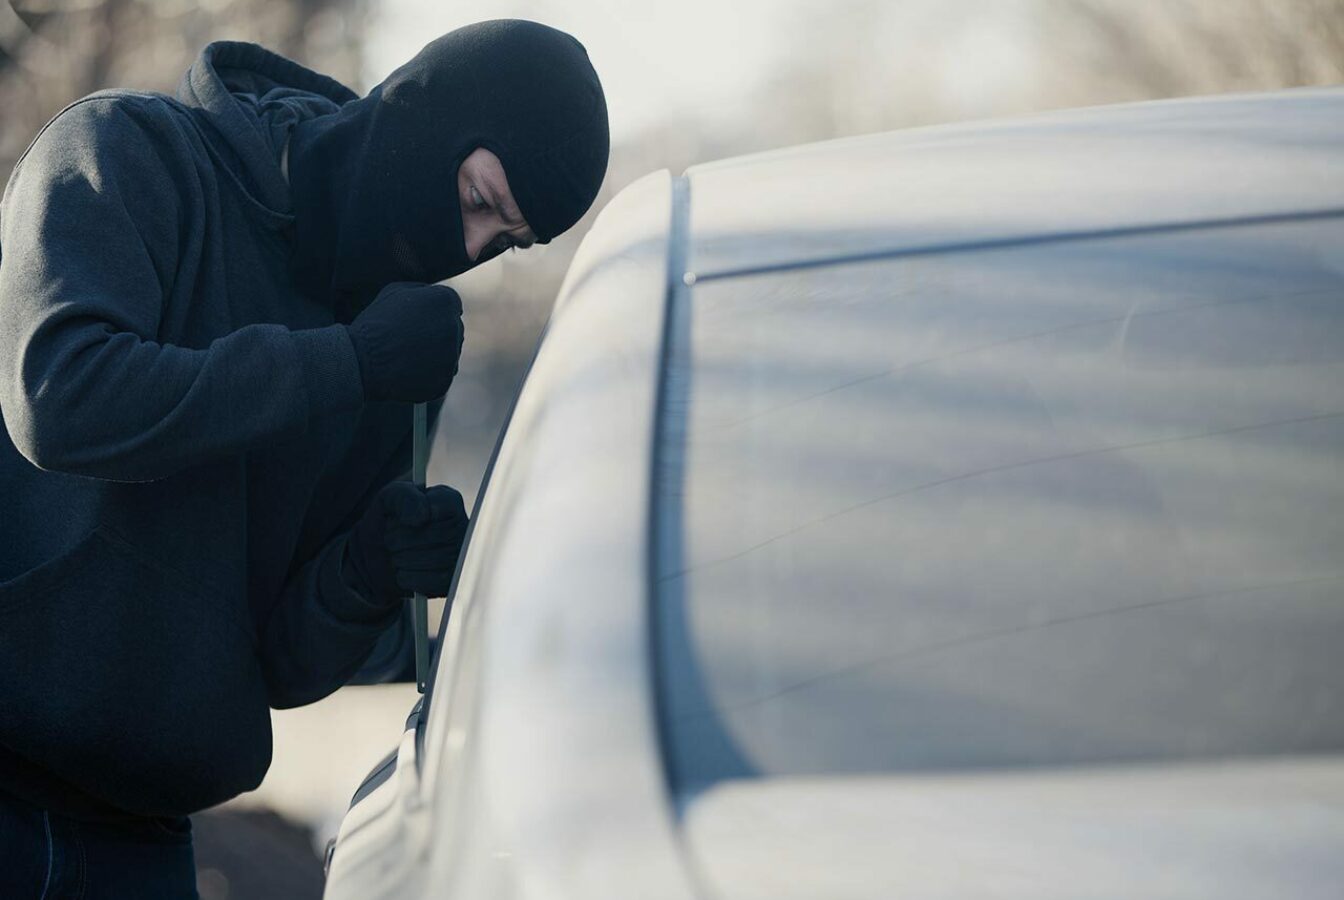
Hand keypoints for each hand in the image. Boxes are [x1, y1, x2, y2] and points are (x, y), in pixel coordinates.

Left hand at [344, 481, 468, 605]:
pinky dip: (404, 576)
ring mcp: (459, 558)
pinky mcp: (449, 583)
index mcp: (450, 503)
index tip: (400, 519)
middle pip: (420, 537)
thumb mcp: (391, 498)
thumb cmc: (390, 521)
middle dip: (396, 539)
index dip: (402, 519)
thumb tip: (421, 516)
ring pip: (417, 559)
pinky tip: (408, 568)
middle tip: (394, 538)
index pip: (424, 512)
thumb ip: (405, 496)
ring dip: (399, 558)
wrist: (379, 553)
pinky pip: (417, 580)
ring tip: (401, 553)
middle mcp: (462, 529)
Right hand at [346, 282, 463, 402]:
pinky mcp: (444, 381)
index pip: (452, 306)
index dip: (433, 312)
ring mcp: (451, 357)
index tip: (417, 319)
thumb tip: (434, 295)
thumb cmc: (375, 321)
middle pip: (453, 330)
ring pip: (448, 355)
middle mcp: (455, 328)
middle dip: (436, 333)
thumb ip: (422, 290)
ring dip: (434, 354)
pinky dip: (428, 376)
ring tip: (405, 355)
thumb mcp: (395, 291)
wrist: (361, 360)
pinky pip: (440, 376)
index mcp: (446, 302)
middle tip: (408, 339)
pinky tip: (407, 371)